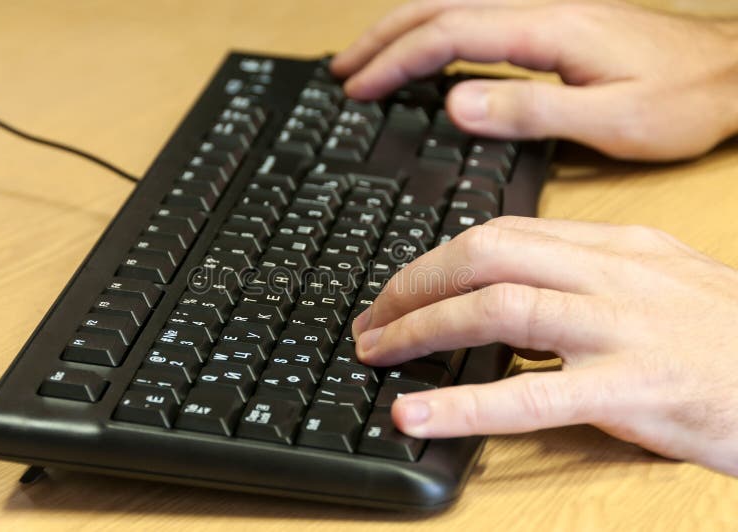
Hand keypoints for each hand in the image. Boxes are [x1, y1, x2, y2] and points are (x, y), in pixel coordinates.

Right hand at [331, 0, 737, 160]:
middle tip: (343, 70)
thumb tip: (455, 104)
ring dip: (404, 29)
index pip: (447, 34)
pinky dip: (437, 32)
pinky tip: (429, 54)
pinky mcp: (555, 25)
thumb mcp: (609, 118)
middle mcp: (540, 9)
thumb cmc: (683, 98)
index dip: (394, 61)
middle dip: (383, 38)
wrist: (733, 71)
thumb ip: (529, 110)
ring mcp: (546, 12)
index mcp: (547, 30)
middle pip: (439, 8)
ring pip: (454, 6)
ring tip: (368, 57)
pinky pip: (477, 18)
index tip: (358, 89)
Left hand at [351, 217, 737, 475]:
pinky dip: (463, 405)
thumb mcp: (658, 282)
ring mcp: (623, 329)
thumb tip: (504, 290)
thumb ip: (584, 278)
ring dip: (421, 330)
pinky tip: (415, 416)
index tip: (401, 288)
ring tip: (376, 353)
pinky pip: (533, 395)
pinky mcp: (634, 392)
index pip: (502, 235)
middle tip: (374, 318)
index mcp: (615, 247)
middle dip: (415, 284)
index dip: (436, 261)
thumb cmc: (728, 337)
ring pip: (498, 309)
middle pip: (487, 256)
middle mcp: (613, 274)